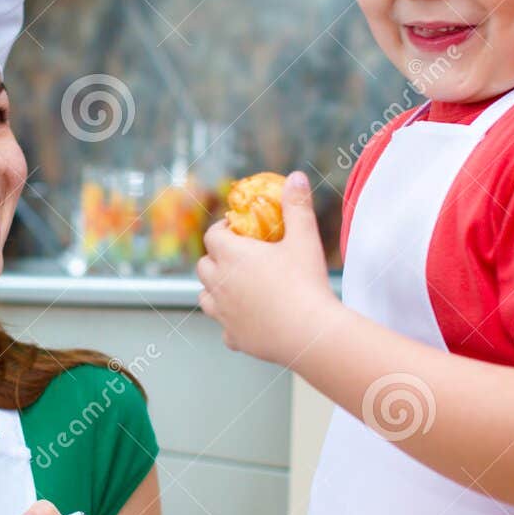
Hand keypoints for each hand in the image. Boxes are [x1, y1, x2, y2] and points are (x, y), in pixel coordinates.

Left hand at [196, 170, 337, 365]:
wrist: (309, 333)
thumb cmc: (305, 283)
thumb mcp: (304, 239)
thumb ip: (297, 206)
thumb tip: (295, 177)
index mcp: (230, 256)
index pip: (212, 235)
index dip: (222, 229)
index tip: (236, 229)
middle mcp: (219, 283)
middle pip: (204, 265)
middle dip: (216, 258)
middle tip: (237, 256)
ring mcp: (223, 313)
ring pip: (205, 297)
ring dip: (215, 289)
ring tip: (236, 286)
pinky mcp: (233, 337)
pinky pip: (224, 328)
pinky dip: (231, 322)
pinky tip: (247, 320)